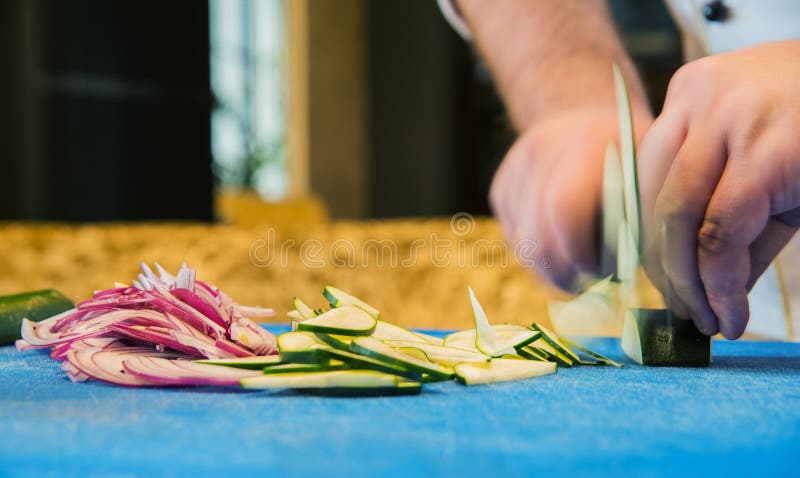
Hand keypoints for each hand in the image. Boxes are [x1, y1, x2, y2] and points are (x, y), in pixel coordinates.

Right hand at [491, 107, 651, 289]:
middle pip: (538, 238)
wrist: (586, 117)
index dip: (581, 253)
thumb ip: (639, 219)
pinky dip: (538, 254)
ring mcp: (514, 169)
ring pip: (522, 247)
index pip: (565, 210)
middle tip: (588, 283)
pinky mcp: (500, 188)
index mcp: (586, 143)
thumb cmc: (632, 159)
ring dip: (550, 269)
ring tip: (578, 269)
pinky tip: (562, 244)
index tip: (601, 271)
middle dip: (563, 273)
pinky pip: (513, 241)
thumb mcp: (649, 178)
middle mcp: (541, 150)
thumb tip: (619, 279)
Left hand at [639, 40, 799, 338]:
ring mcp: (728, 121)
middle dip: (664, 267)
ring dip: (688, 283)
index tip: (662, 283)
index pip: (647, 179)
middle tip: (683, 311)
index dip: (649, 239)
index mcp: (692, 94)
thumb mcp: (770, 167)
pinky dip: (720, 283)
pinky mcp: (764, 155)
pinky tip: (731, 314)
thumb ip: (733, 217)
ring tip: (708, 320)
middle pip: (655, 199)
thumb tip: (706, 288)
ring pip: (679, 218)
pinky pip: (720, 232)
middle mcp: (699, 100)